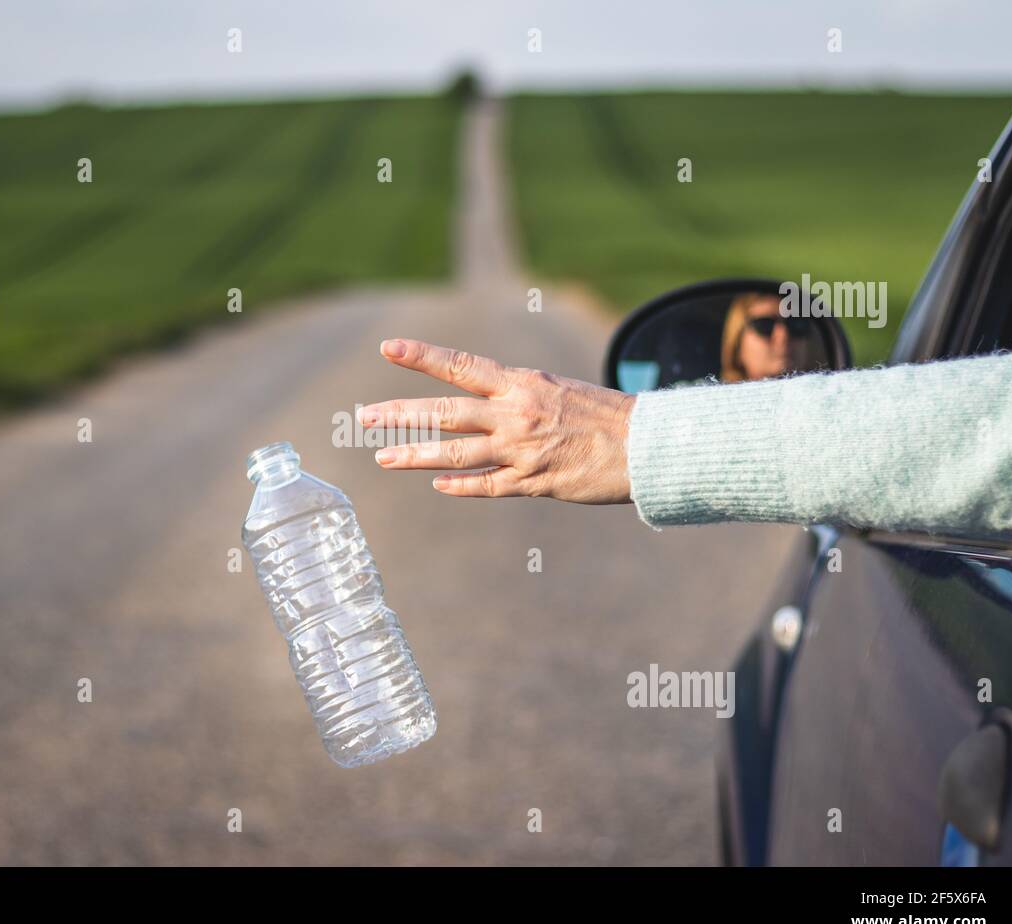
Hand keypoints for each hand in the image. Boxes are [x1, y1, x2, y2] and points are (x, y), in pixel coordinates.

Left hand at [358, 339, 634, 502]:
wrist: (648, 445)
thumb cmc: (604, 415)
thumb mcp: (557, 389)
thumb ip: (518, 395)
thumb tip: (487, 397)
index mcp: (522, 383)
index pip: (461, 365)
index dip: (422, 356)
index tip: (387, 348)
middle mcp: (516, 413)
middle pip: (446, 413)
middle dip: (401, 414)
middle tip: (363, 417)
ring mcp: (522, 450)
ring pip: (457, 453)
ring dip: (416, 455)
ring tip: (383, 457)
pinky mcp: (535, 481)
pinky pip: (488, 486)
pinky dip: (461, 486)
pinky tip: (437, 486)